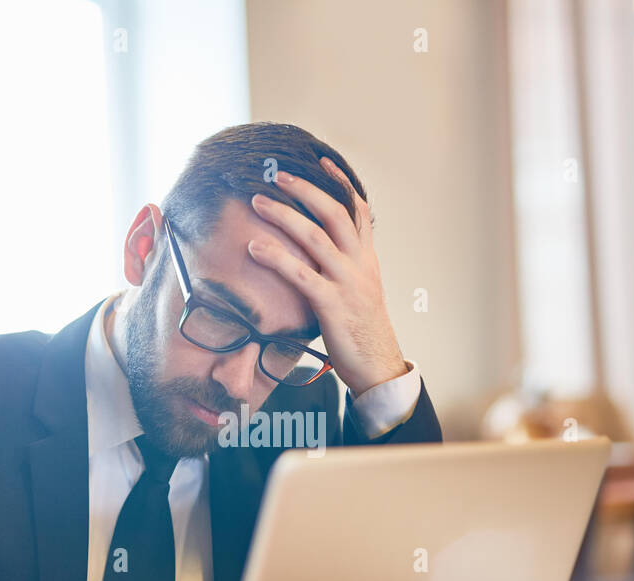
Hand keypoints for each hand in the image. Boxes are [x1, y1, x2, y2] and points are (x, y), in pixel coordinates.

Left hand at [247, 157, 408, 394]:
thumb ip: (346, 267)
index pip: (358, 210)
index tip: (322, 161)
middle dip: (305, 190)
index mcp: (367, 259)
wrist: (378, 365)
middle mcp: (359, 264)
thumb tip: (325, 251)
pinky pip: (301, 274)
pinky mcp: (331, 304)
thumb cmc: (363, 330)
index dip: (341, 183)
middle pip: (334, 213)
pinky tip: (255, 248)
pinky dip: (276, 258)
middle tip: (278, 175)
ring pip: (315, 237)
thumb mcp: (361, 290)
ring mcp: (347, 282)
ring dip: (283, 216)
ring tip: (258, 202)